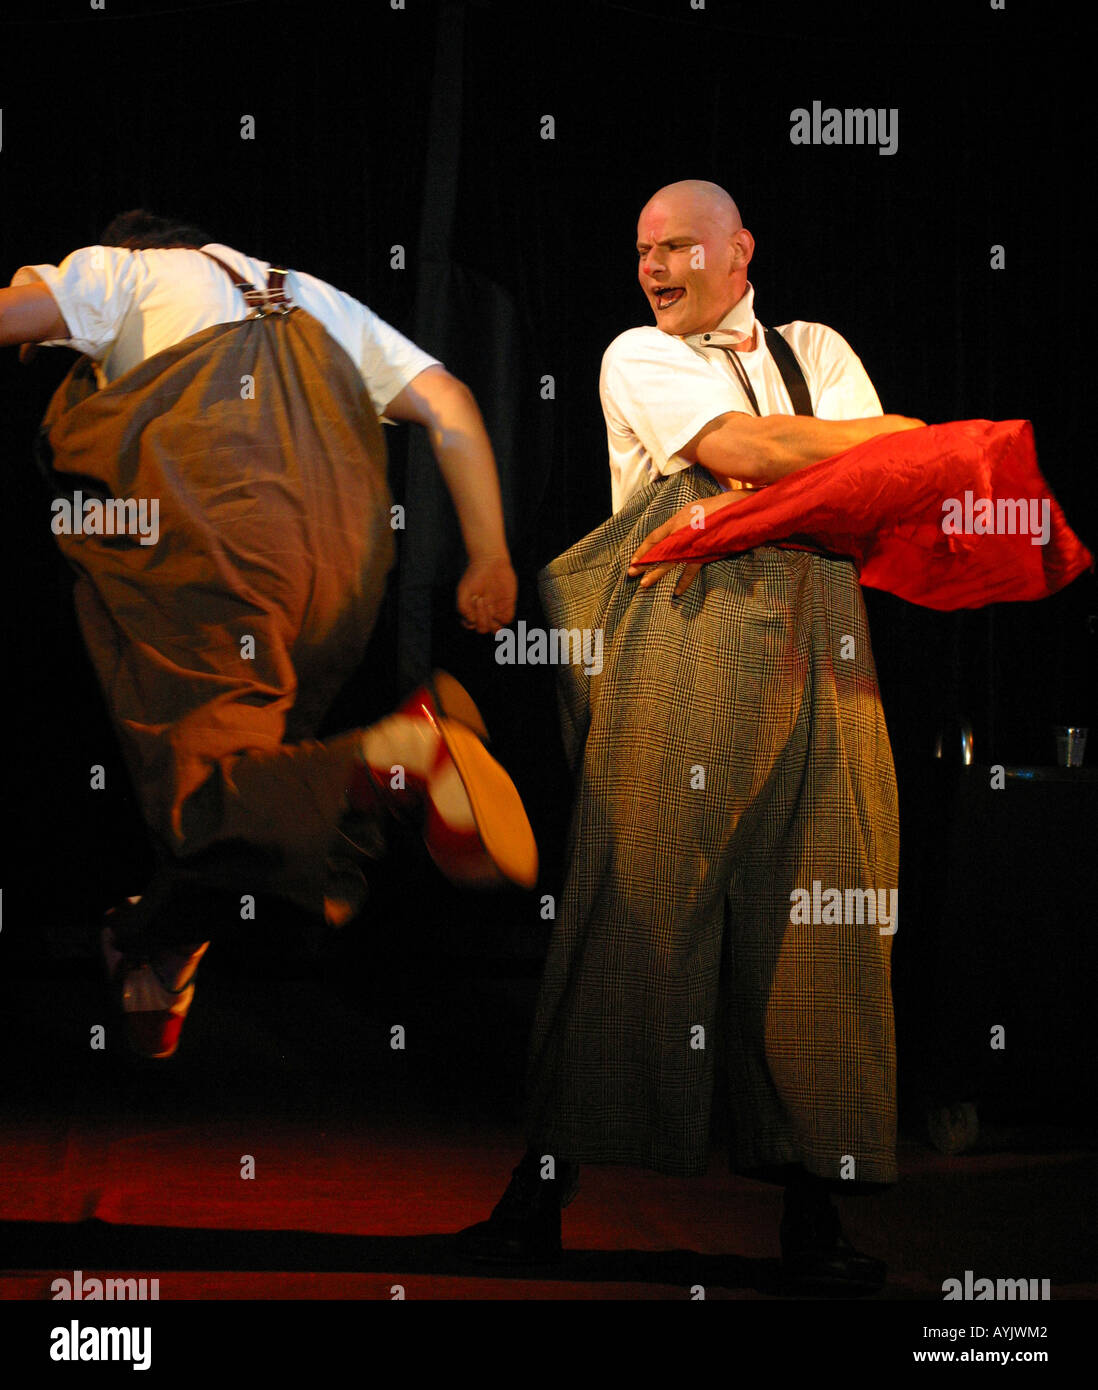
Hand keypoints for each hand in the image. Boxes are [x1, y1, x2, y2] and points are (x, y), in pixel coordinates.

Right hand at [457, 554, 517, 632]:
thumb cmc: (474, 576)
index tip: (473, 600)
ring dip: (491, 622)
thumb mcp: (463, 591)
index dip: (470, 621)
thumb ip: (463, 608)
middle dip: (481, 619)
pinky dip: (502, 617)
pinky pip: (506, 619)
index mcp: (472, 610)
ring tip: (489, 606)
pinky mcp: (508, 606)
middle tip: (480, 600)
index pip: (471, 626)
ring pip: (495, 629)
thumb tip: (472, 622)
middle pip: (483, 629)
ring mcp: (497, 610)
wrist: (490, 562)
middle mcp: (484, 613)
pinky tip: (496, 606)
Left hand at [627, 491, 751, 595]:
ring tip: (644, 584)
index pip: (654, 537)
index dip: (643, 549)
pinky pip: (690, 570)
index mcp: (676, 521)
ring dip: (656, 573)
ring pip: (669, 562)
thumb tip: (673, 533)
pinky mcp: (703, 553)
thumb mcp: (693, 509)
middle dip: (643, 563)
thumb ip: (681, 522)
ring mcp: (690, 544)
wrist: (735, 509)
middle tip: (631, 573)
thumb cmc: (716, 507)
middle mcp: (679, 533)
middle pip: (657, 551)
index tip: (634, 559)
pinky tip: (676, 592)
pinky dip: (684, 581)